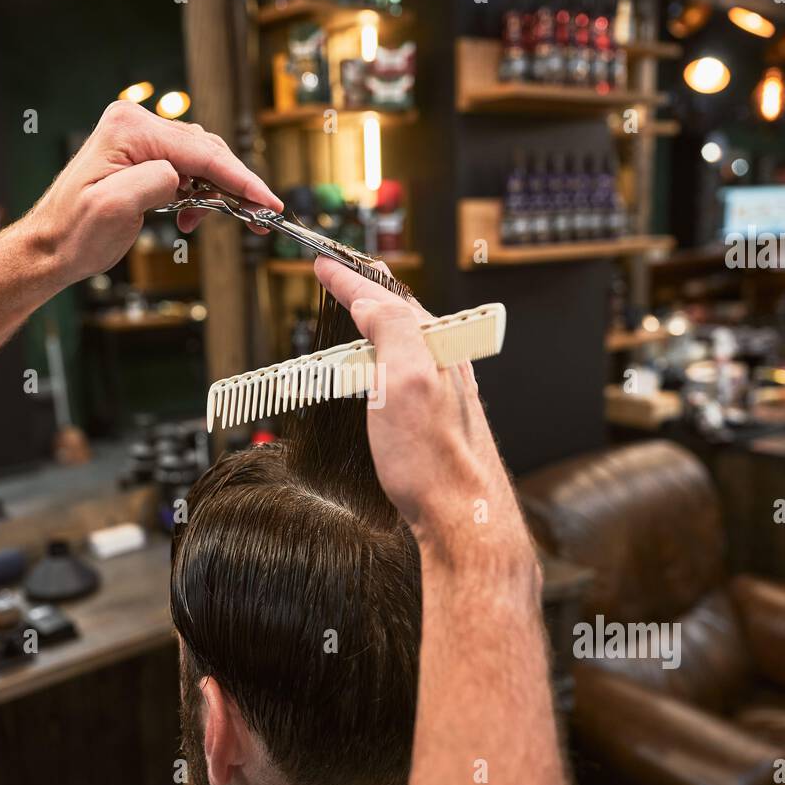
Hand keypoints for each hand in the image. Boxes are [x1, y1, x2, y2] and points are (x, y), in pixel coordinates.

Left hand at [19, 100, 281, 288]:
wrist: (51, 246)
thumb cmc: (74, 232)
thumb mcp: (113, 207)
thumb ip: (154, 181)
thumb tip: (182, 175)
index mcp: (129, 129)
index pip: (201, 150)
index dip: (240, 178)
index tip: (267, 202)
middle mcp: (135, 124)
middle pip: (206, 150)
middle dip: (234, 185)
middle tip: (258, 218)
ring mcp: (139, 138)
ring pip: (200, 159)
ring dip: (215, 191)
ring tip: (207, 221)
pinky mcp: (142, 155)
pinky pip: (187, 168)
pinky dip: (198, 193)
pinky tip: (190, 215)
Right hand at [312, 257, 536, 575]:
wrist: (462, 520)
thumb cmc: (435, 461)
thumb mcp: (405, 381)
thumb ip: (392, 330)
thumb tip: (370, 300)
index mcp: (437, 346)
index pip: (385, 298)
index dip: (349, 279)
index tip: (322, 264)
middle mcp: (444, 365)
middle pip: (399, 313)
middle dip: (366, 291)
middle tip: (339, 275)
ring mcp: (441, 393)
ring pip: (403, 342)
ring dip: (374, 323)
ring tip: (354, 310)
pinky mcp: (434, 421)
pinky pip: (403, 371)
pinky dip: (381, 358)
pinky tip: (377, 371)